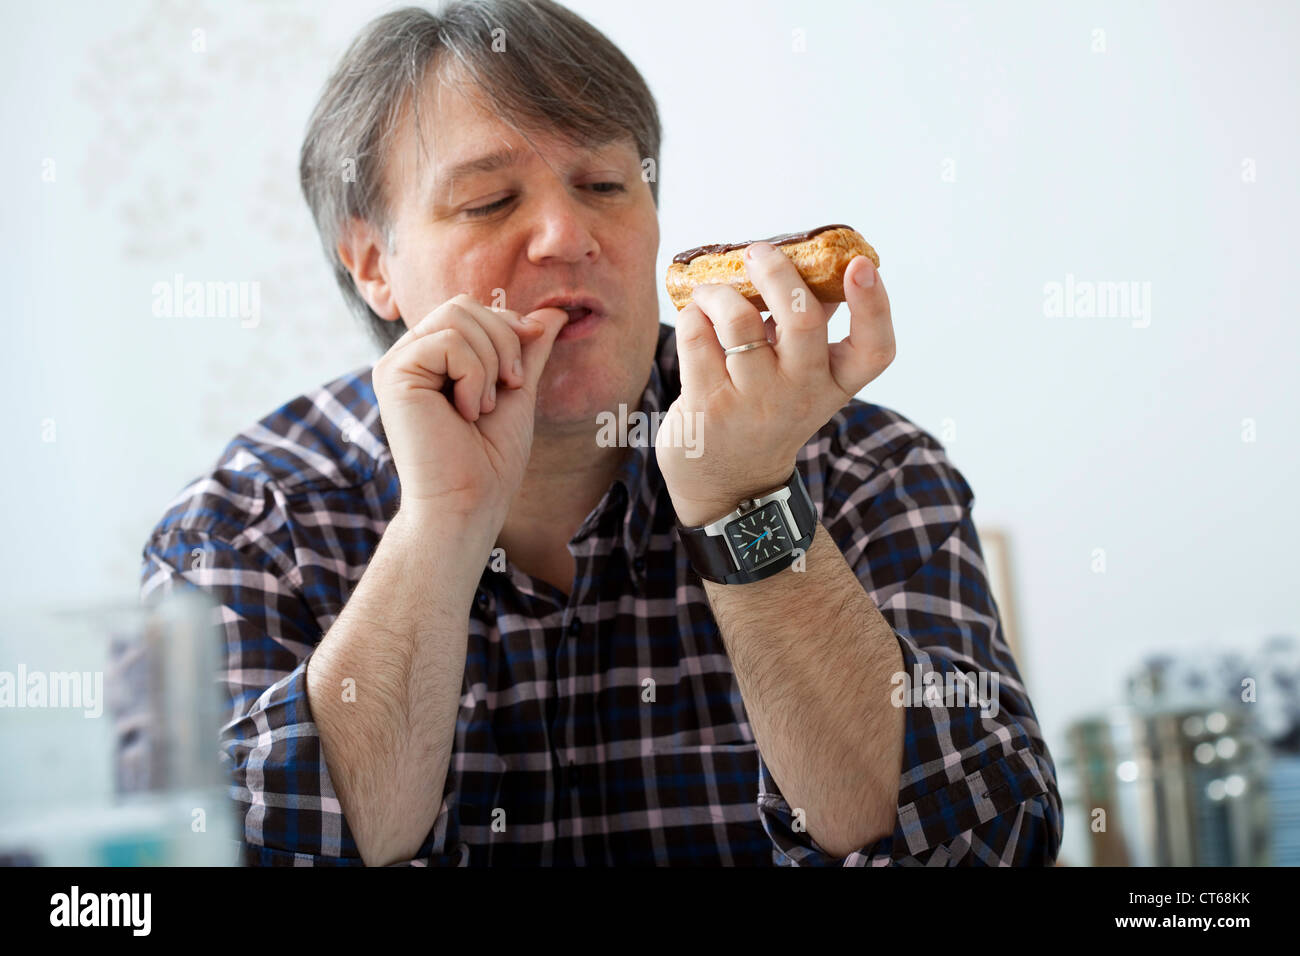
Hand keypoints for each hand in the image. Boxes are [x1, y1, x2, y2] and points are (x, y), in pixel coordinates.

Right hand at [372, 293, 568, 521]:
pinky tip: (465, 412)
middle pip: (463, 305)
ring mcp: (397, 364)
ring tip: (482, 407)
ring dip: (488, 362)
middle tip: (508, 387)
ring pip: (456, 317)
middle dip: (503, 342)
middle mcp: (410, 355)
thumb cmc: (491, 458)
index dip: (506, 327)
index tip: (520, 373)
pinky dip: (472, 376)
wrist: (469, 502)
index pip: (470, 309)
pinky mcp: (393, 374)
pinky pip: (447, 342)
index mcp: (433, 357)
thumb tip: (556, 312)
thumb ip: (528, 349)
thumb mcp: (517, 390)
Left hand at [656, 244, 893, 526]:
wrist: (729, 482)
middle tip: (758, 253)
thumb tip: (814, 261)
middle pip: (803, 320)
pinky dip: (693, 315)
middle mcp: (800, 394)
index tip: (860, 266)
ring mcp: (753, 402)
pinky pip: (697, 337)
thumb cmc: (766, 410)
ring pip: (739, 320)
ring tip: (712, 291)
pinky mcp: (708, 407)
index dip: (874, 305)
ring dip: (721, 291)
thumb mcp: (801, 378)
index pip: (874, 349)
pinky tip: (696, 319)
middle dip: (778, 272)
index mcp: (834, 383)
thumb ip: (808, 328)